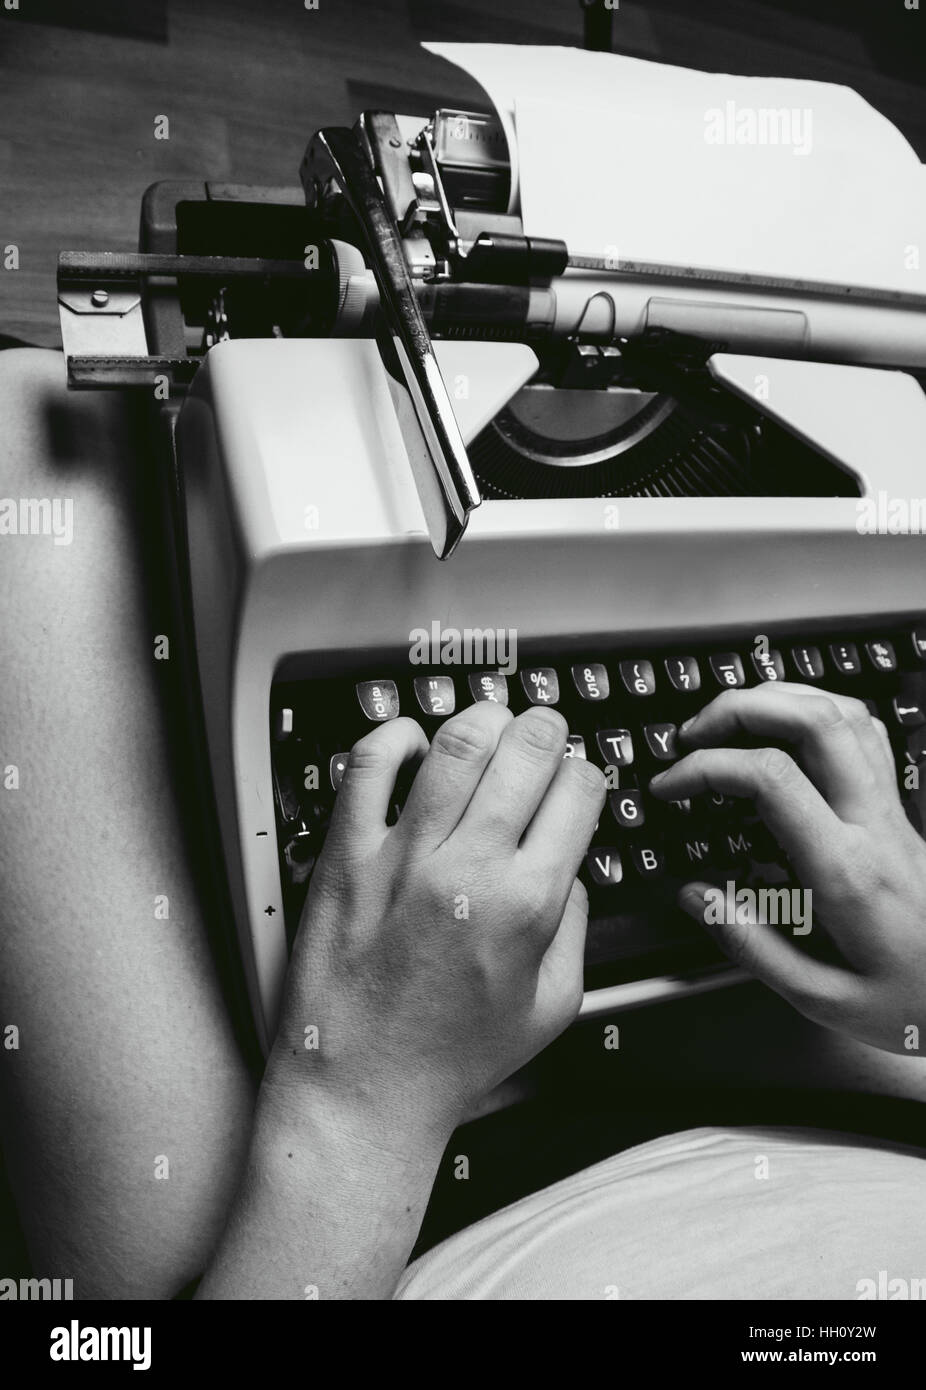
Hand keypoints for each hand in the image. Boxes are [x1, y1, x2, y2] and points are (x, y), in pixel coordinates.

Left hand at [265, 702, 605, 1138]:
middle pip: (526, 751)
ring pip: (456, 745)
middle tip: (544, 729)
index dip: (585, 774)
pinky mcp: (347, 857)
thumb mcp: (553, 1005)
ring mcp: (403, 857)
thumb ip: (576, 927)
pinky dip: (393, 737)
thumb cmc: (452, 1058)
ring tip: (490, 723)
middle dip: (547, 728)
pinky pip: (368, 768)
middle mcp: (470, 868)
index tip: (576, 779)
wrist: (363, 1090)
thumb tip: (569, 867)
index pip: (577, 792)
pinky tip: (410, 741)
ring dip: (484, 718)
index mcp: (529, 903)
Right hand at [649, 682, 925, 1055]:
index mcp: (847, 872)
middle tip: (693, 733)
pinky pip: (867, 734)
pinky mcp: (900, 814)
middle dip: (740, 708)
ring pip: (845, 713)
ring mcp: (893, 813)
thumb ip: (750, 944)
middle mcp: (874, 827)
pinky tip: (788, 728)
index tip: (670, 787)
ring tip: (732, 719)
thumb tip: (696, 895)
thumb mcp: (821, 999)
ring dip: (780, 699)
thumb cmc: (910, 1004)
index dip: (706, 767)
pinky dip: (819, 712)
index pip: (771, 777)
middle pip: (813, 720)